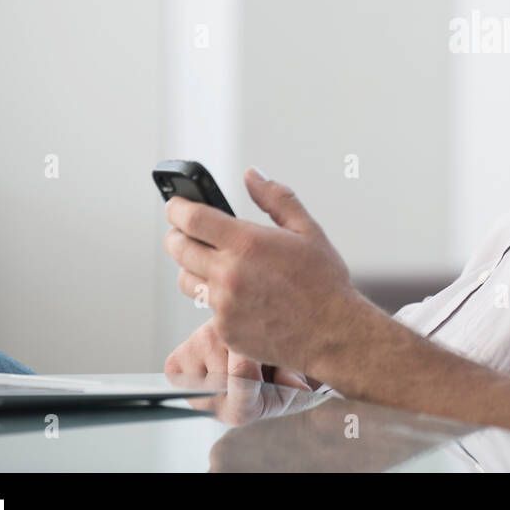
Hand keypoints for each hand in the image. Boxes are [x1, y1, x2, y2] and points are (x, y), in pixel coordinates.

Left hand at [163, 167, 367, 378]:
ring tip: (213, 264)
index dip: (177, 208)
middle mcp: (229, 274)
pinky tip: (238, 295)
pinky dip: (215, 298)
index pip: (191, 219)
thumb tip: (252, 175)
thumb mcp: (307, 230)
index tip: (176, 205)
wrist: (333, 334)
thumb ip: (276, 198)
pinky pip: (206, 308)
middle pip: (178, 248)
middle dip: (177, 235)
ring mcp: (223, 305)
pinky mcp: (224, 330)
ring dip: (192, 267)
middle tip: (185, 232)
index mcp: (247, 244)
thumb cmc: (324, 282)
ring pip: (186, 280)